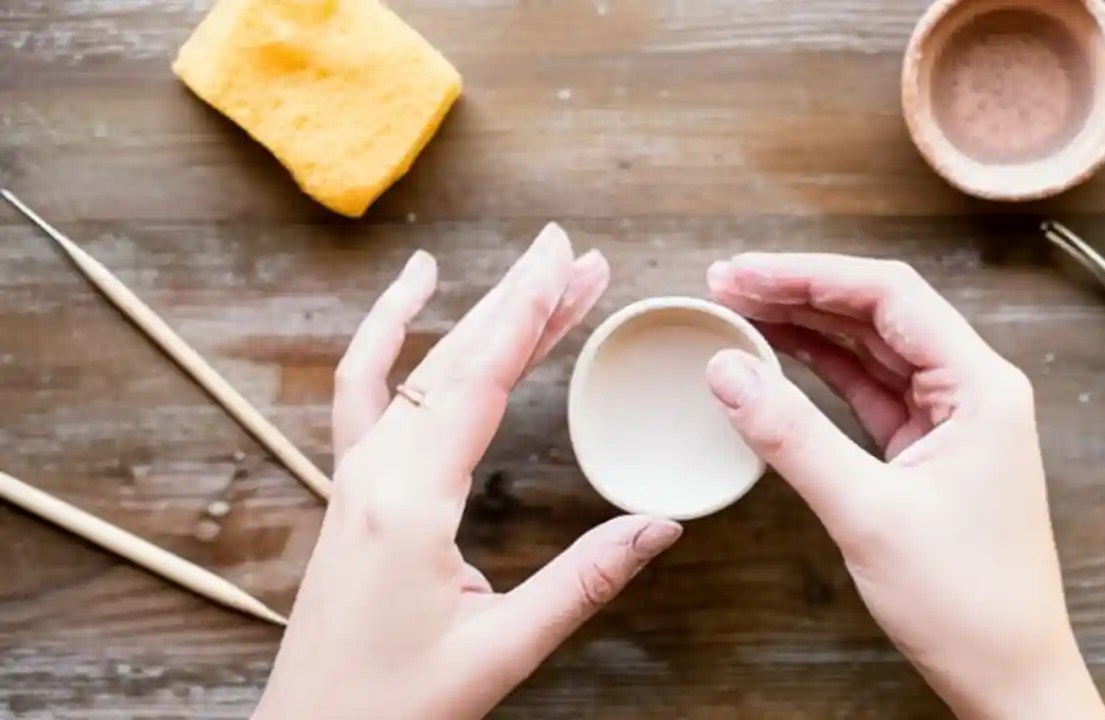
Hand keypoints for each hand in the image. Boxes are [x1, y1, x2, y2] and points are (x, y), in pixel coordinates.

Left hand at [255, 224, 681, 719]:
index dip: (527, 316)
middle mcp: (375, 475)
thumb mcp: (502, 650)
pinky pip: (363, 391)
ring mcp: (355, 478)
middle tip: (572, 252)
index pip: (478, 383)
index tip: (563, 262)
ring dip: (476, 316)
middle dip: (518, 300)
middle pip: (453, 360)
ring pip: (417, 368)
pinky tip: (412, 297)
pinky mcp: (352, 490)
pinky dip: (384, 334)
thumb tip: (659, 526)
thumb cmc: (393, 706)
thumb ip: (583, 582)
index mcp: (410, 505)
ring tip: (532, 276)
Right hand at [704, 254, 1104, 719]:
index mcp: (980, 387)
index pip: (889, 296)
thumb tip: (727, 370)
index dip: (809, 275)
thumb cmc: (965, 602)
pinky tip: (776, 360)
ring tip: (738, 312)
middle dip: (800, 293)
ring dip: (806, 329)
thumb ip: (792, 436)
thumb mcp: (867, 513)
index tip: (743, 274)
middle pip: (878, 312)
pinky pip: (868, 393)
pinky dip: (820, 374)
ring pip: (870, 350)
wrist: (1008, 676)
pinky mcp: (927, 453)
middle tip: (725, 284)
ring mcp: (950, 421)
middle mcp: (972, 391)